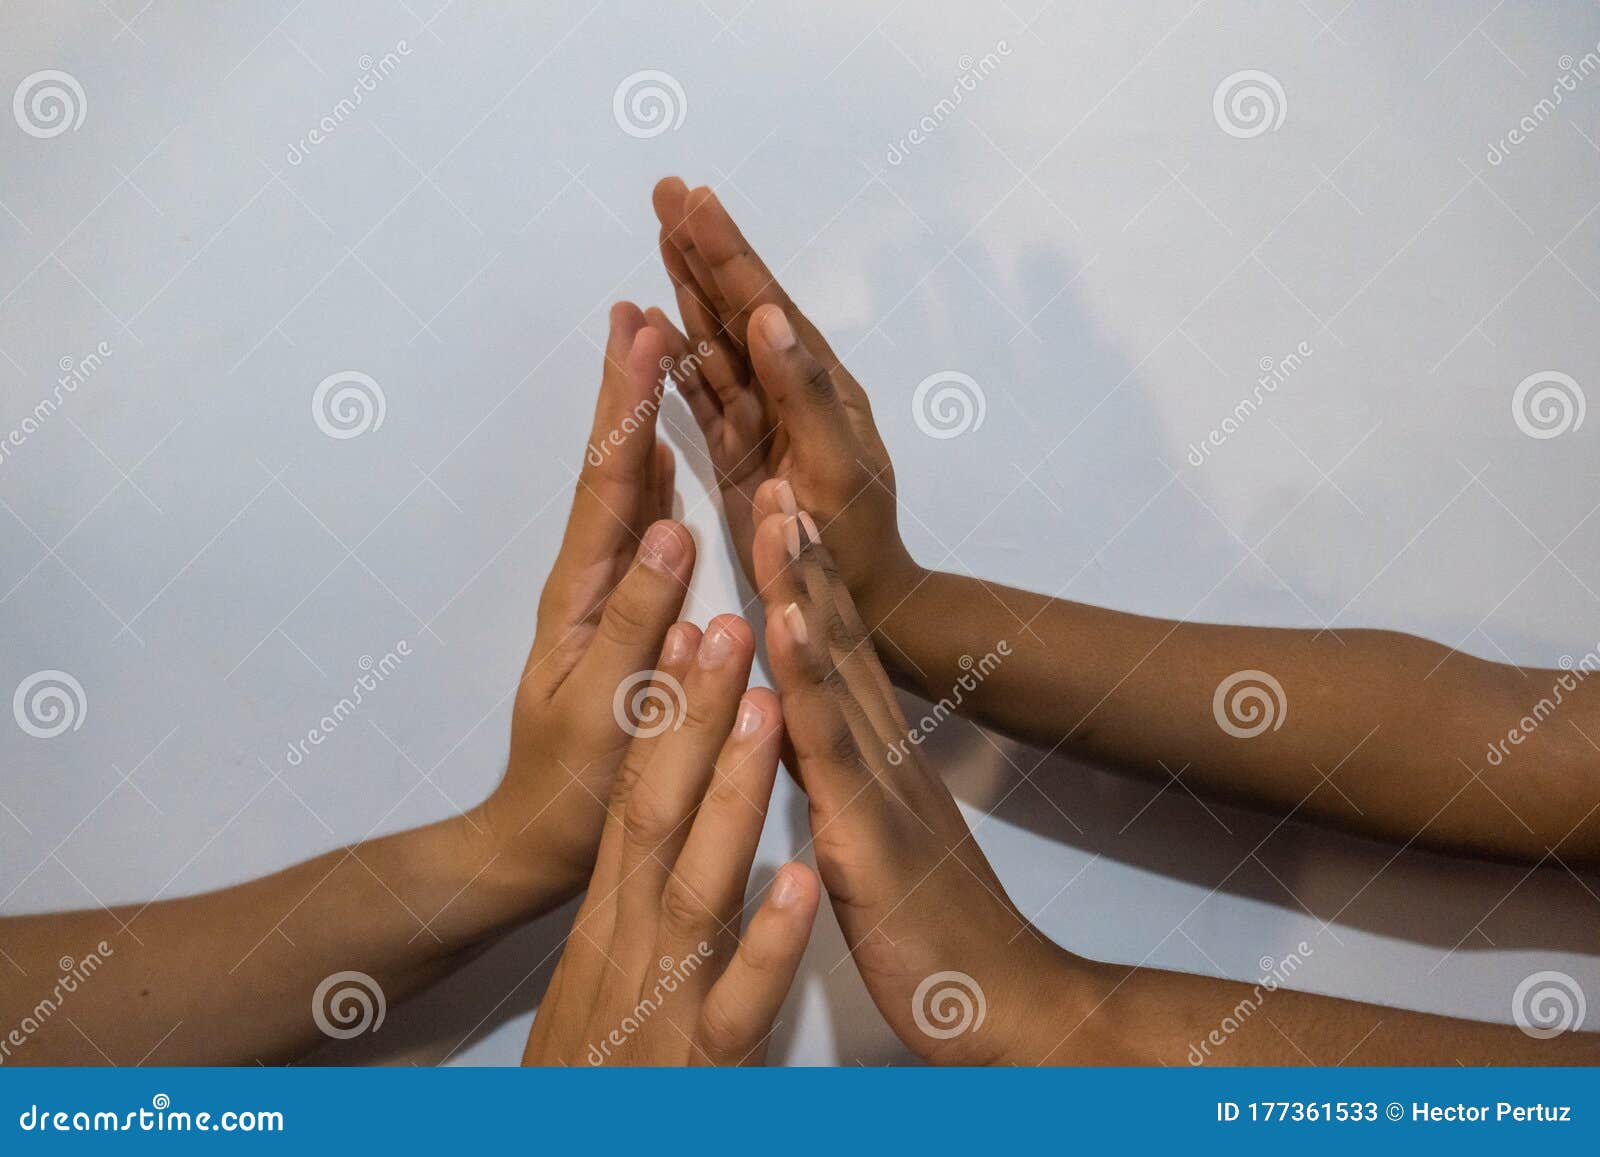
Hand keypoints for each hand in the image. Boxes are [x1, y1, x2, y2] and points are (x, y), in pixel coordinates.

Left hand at [472, 303, 696, 905]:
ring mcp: (601, 597)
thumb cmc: (575, 790)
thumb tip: (673, 526)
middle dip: (623, 389)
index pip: (607, 483)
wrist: (535, 843)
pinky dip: (651, 481)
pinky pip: (639, 531)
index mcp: (582, 596)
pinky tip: (667, 460)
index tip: (643, 331)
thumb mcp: (606, 708)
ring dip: (634, 421)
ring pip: (623, 492)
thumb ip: (638, 618)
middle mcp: (586, 584)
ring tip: (648, 359)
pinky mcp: (621, 618)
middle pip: (609, 469)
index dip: (626, 407)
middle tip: (637, 311)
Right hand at [523, 613, 819, 1064]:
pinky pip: (736, 1003)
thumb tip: (650, 830)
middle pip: (653, 817)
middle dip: (689, 719)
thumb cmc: (597, 1088)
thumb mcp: (601, 981)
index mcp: (609, 926)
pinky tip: (800, 881)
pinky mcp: (699, 1072)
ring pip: (693, 888)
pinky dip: (766, 940)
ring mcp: (659, 1011)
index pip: (633, 800)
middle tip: (724, 623)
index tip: (689, 632)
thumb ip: (630, 906)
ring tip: (763, 710)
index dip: (660, 717)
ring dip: (729, 796)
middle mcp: (624, 953)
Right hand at [649, 178, 919, 627]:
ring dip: (688, 290)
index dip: (729, 251)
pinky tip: (653, 330)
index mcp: (818, 385)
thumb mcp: (838, 469)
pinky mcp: (740, 451)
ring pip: (716, 340)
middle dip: (703, 250)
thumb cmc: (859, 542)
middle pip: (736, 306)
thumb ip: (806, 394)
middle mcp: (788, 390)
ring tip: (660, 239)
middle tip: (666, 193)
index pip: (766, 303)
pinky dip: (676, 359)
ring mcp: (761, 419)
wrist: (864, 601)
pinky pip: (703, 393)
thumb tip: (769, 318)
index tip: (694, 199)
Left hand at [751, 507, 1093, 1064]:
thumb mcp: (880, 838)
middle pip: (833, 637)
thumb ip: (849, 781)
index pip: (832, 652)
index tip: (780, 504)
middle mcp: (878, 755)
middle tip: (776, 468)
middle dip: (801, 551)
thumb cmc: (939, 932)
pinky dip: (807, 678)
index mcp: (871, 759)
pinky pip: (831, 747)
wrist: (1012, 1007)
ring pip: (830, 669)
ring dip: (802, 583)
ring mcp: (878, 785)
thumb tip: (810, 734)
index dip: (804, 576)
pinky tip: (786, 623)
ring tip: (780, 507)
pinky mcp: (871, 833)